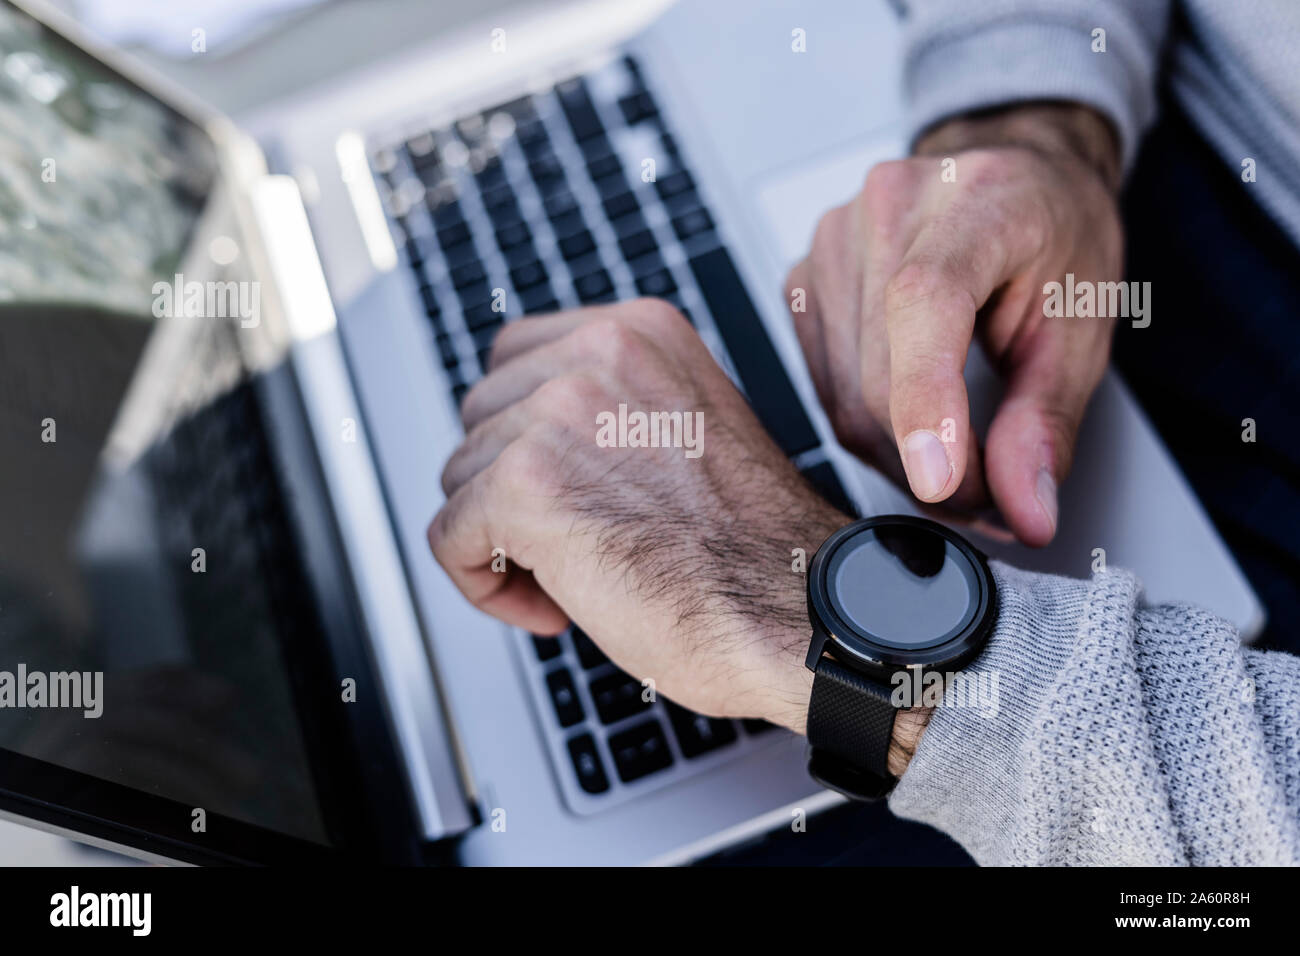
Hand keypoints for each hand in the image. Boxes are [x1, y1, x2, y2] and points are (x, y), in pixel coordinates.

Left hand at [428, 300, 847, 731]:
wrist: (795, 607)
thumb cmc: (753, 545)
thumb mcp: (684, 424)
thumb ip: (613, 407)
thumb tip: (528, 432)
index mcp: (639, 331)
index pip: (517, 356)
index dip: (523, 432)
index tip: (565, 484)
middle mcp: (597, 353)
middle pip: (480, 416)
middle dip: (509, 485)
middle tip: (572, 538)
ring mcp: (558, 413)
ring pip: (461, 477)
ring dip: (500, 536)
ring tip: (572, 575)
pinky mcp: (526, 484)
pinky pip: (448, 536)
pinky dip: (483, 584)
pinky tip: (550, 606)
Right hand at [785, 104, 1123, 545]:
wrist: (1013, 180)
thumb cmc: (1052, 232)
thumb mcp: (1083, 323)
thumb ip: (1048, 420)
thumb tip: (1024, 507)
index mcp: (974, 202)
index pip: (923, 303)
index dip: (924, 402)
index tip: (940, 481)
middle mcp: (887, 211)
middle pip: (878, 380)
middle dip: (934, 465)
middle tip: (991, 493)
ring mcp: (832, 244)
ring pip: (843, 399)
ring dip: (901, 456)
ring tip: (960, 458)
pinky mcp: (804, 282)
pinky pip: (823, 389)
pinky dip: (870, 428)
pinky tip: (915, 423)